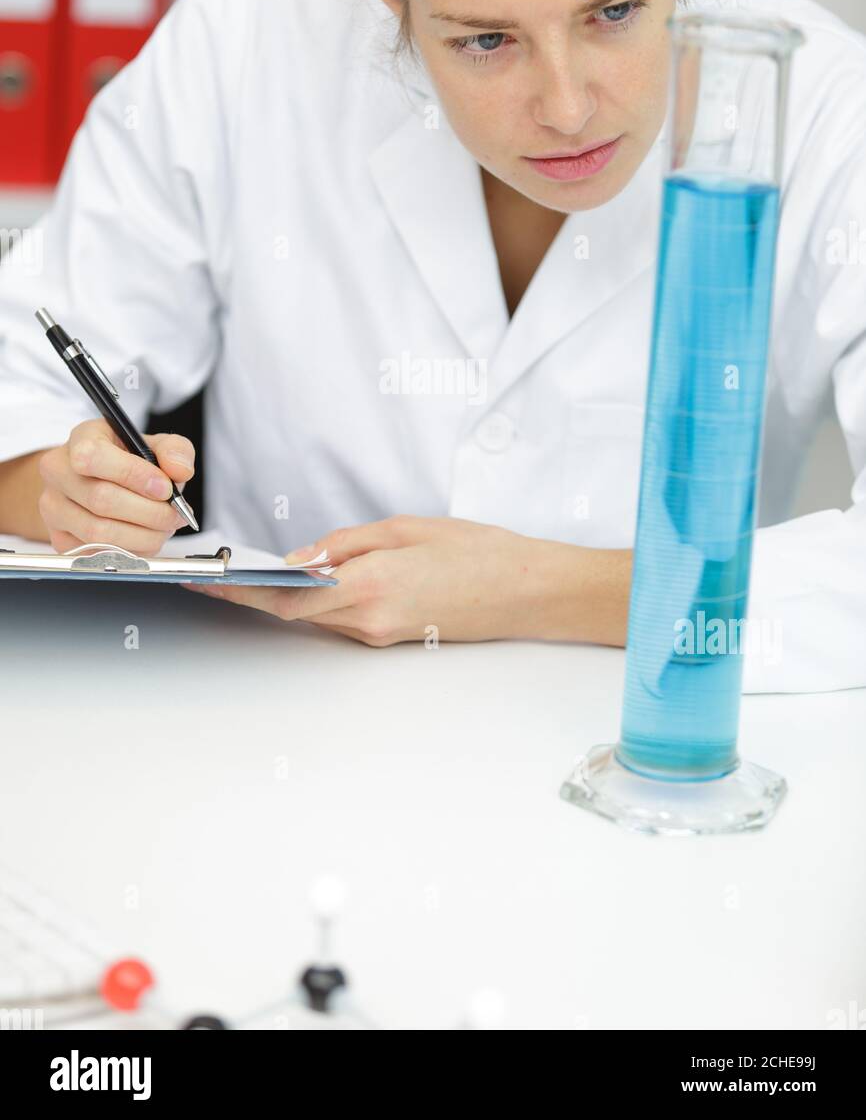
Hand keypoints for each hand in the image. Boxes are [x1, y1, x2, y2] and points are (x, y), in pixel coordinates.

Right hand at [38, 417, 195, 555]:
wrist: (97, 483)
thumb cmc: (127, 462)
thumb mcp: (154, 445)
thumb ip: (174, 450)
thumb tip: (179, 470)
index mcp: (81, 439)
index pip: (93, 457)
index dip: (133, 475)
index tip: (165, 488)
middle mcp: (58, 472)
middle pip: (101, 500)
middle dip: (149, 512)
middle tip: (175, 514)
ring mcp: (54, 508)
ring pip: (98, 533)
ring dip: (143, 535)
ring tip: (164, 527)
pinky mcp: (60, 539)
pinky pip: (97, 554)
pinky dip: (131, 551)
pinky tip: (145, 538)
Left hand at [181, 514, 549, 646]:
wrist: (528, 593)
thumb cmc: (478, 553)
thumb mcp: (407, 528)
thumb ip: (347, 543)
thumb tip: (301, 555)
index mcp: (370, 586)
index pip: (286, 593)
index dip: (239, 589)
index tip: (204, 581)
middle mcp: (369, 620)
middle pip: (294, 609)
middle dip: (254, 592)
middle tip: (214, 575)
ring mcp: (381, 635)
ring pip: (317, 614)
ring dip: (289, 594)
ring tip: (256, 571)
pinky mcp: (393, 638)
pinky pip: (343, 618)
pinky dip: (321, 599)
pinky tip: (314, 579)